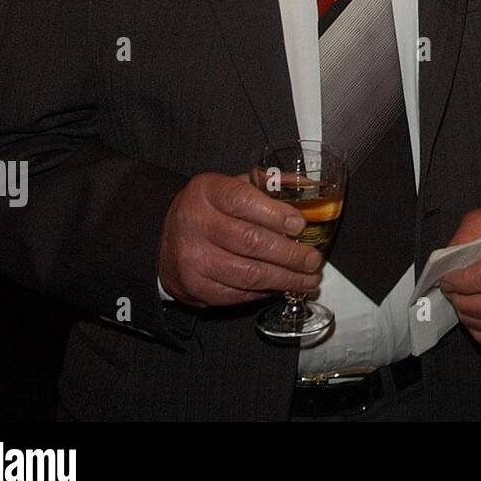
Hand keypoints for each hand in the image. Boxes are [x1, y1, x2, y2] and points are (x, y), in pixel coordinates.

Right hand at [158, 173, 321, 306]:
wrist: (167, 241)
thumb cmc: (211, 210)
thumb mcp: (233, 186)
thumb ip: (268, 186)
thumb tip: (308, 186)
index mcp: (207, 191)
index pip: (242, 200)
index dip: (275, 214)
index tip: (300, 225)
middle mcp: (194, 223)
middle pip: (250, 241)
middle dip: (289, 254)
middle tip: (313, 260)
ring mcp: (192, 258)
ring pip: (247, 274)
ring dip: (284, 279)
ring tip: (308, 280)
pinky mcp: (193, 287)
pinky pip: (236, 294)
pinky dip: (264, 292)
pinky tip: (281, 287)